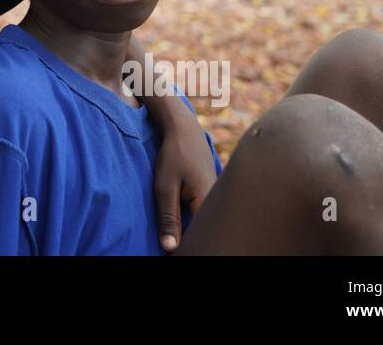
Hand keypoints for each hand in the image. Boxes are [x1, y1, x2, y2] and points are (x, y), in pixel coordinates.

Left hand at [152, 112, 217, 251]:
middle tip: (173, 246)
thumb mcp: (164, 187)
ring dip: (194, 230)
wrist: (185, 130)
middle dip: (191, 239)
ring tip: (182, 225)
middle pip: (207, 232)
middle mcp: (218, 203)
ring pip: (207, 223)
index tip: (173, 252)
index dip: (187, 247)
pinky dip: (197, 220)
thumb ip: (168, 218)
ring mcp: (218, 197)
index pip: (200, 238)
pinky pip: (206, 214)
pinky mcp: (213, 193)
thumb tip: (170, 248)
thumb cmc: (173, 156)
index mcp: (207, 203)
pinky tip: (186, 222)